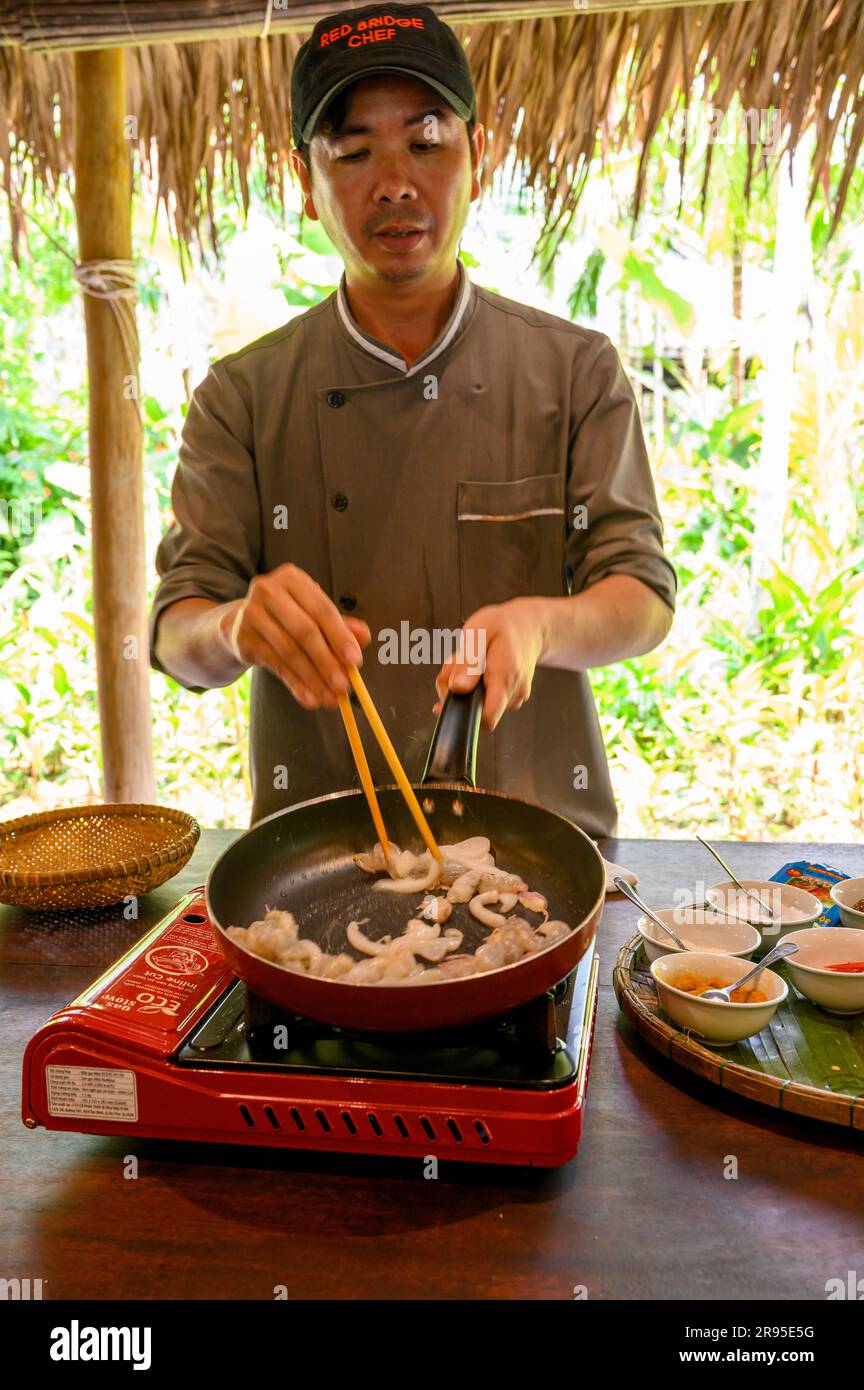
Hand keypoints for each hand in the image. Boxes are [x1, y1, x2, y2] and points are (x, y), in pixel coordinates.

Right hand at [220, 563, 370, 710]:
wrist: (242, 624)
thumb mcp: (313, 615)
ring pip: (289, 651)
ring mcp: (251, 613)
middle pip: (305, 630)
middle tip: (343, 686)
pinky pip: (275, 665)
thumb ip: (340, 625)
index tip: (355, 661)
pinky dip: (294, 684)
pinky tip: (309, 698)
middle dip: (327, 661)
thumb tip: (364, 636)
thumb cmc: (287, 616)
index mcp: (292, 579)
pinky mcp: (242, 638)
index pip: (322, 609)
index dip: (340, 637)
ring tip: (329, 698)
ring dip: (312, 678)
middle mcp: (269, 591)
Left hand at [432, 598, 546, 730]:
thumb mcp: (479, 633)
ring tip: (469, 662)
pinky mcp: (511, 696)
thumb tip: (457, 688)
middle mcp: (514, 692)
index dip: (464, 713)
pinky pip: (487, 698)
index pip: (487, 718)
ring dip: (466, 686)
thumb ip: (468, 662)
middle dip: (458, 692)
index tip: (450, 694)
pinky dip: (476, 686)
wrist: (529, 626)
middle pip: (477, 711)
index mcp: (505, 678)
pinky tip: (478, 668)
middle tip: (456, 664)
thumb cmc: (503, 626)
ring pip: (480, 704)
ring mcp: (515, 696)